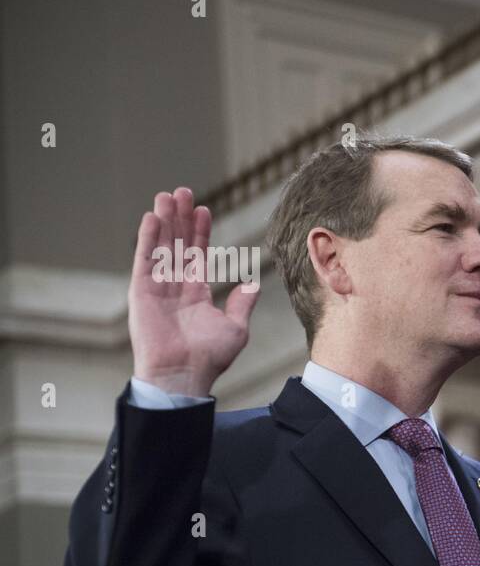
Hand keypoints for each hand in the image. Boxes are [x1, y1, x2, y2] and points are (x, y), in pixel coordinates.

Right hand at [129, 187, 258, 396]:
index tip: (203, 209)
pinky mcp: (142, 291)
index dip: (201, 231)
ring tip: (167, 195)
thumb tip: (252, 284)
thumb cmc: (209, 357)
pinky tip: (152, 217)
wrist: (184, 374)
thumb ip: (242, 303)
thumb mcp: (235, 327)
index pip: (198, 254)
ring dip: (165, 220)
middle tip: (182, 191)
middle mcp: (176, 286)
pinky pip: (144, 259)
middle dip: (181, 218)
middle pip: (179, 243)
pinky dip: (148, 238)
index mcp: (197, 292)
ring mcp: (158, 287)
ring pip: (162, 245)